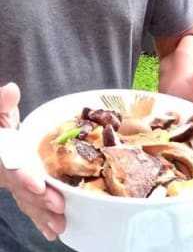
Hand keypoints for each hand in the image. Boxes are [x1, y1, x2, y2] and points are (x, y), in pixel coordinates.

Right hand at [0, 83, 65, 240]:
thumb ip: (2, 103)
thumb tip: (11, 88)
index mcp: (2, 151)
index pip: (11, 165)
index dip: (23, 177)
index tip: (39, 185)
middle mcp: (3, 170)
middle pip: (20, 187)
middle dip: (39, 200)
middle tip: (59, 208)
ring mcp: (9, 181)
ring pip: (25, 199)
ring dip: (41, 213)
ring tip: (59, 225)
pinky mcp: (19, 187)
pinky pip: (27, 204)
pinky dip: (38, 218)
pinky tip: (51, 231)